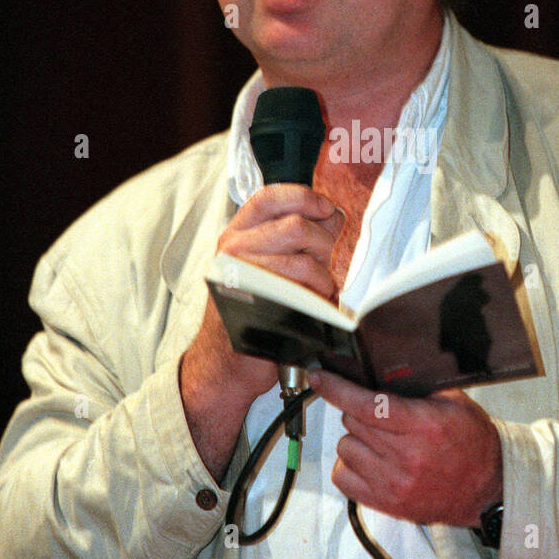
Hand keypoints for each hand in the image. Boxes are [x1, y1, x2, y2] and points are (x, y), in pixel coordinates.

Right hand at [180, 186, 341, 478]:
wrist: (224, 360)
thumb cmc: (250, 309)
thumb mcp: (266, 262)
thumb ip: (296, 236)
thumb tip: (334, 216)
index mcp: (236, 233)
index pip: (270, 197)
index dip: (304, 198)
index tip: (326, 209)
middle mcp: (233, 250)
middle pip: (296, 227)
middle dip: (325, 245)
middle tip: (328, 265)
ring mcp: (242, 278)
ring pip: (303, 263)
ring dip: (324, 278)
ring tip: (322, 292)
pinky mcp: (255, 306)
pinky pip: (302, 294)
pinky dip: (318, 299)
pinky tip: (317, 306)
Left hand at [307, 368, 502, 526]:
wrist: (488, 489)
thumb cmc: (473, 444)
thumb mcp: (454, 402)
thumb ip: (417, 386)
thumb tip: (380, 372)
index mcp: (422, 426)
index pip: (367, 404)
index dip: (338, 388)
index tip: (320, 378)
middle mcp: (405, 457)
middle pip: (353, 422)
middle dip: (361, 412)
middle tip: (383, 417)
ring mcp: (393, 483)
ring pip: (346, 447)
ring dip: (358, 439)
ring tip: (383, 441)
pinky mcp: (386, 504)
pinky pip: (343, 477)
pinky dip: (351, 465)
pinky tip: (371, 461)